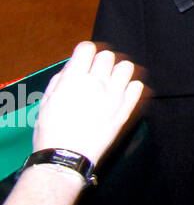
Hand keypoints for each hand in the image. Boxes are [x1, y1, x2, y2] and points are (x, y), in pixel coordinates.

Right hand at [33, 42, 143, 167]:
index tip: (84, 60)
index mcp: (73, 79)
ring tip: (111, 82)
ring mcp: (114, 96)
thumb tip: (73, 66)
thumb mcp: (46, 101)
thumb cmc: (51, 131)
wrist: (66, 157)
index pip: (87, 48)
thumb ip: (61, 79)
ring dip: (118, 71)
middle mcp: (96, 84)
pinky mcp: (126, 110)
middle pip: (108, 56)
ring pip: (126, 67)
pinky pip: (137, 87)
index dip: (85, 52)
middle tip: (96, 74)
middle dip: (100, 62)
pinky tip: (121, 94)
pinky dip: (130, 88)